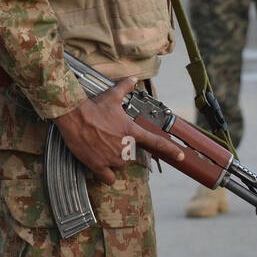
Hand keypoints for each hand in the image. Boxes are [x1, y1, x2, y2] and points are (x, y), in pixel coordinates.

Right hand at [54, 78, 185, 184]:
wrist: (74, 116)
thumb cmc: (94, 107)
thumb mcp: (112, 96)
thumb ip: (125, 88)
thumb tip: (132, 78)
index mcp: (132, 133)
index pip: (157, 143)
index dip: (171, 150)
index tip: (182, 156)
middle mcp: (125, 148)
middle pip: (130, 155)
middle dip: (121, 149)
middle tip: (109, 138)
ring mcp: (112, 158)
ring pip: (119, 165)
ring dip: (112, 160)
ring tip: (100, 146)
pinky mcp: (99, 166)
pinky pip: (108, 178)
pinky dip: (106, 175)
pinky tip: (100, 166)